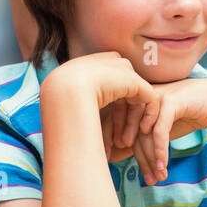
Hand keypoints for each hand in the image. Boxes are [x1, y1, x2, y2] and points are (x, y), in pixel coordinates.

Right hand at [43, 52, 159, 166]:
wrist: (65, 91)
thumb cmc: (58, 102)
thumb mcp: (64, 102)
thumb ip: (74, 106)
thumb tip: (69, 123)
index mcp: (85, 67)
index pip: (104, 87)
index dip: (108, 113)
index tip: (106, 134)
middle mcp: (104, 64)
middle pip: (119, 92)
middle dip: (120, 119)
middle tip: (119, 142)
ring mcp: (120, 70)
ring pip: (132, 97)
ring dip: (130, 121)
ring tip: (126, 143)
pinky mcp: (134, 80)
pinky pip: (148, 97)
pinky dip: (149, 114)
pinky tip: (144, 130)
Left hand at [126, 79, 206, 185]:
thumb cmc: (185, 115)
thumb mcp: (159, 129)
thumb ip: (140, 138)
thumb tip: (114, 155)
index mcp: (134, 101)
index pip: (119, 127)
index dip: (120, 149)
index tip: (131, 170)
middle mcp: (141, 98)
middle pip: (132, 134)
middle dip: (142, 161)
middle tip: (151, 180)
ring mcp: (155, 97)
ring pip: (145, 135)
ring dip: (153, 159)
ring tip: (160, 176)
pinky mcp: (170, 101)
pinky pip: (160, 130)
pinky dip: (160, 150)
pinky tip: (164, 165)